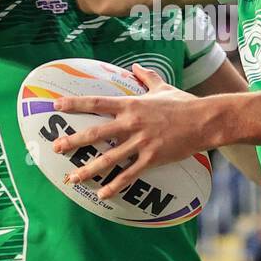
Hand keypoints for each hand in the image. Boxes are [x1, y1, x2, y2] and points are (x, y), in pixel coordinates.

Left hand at [54, 64, 208, 199]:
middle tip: (55, 147)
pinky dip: (115, 185)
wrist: (205, 120)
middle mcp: (132, 123)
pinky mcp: (152, 158)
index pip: (97, 102)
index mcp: (131, 104)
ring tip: (71, 178)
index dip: (75, 104)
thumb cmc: (184, 103)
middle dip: (73, 140)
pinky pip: (130, 174)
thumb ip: (147, 77)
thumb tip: (136, 67)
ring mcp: (141, 142)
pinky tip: (102, 193)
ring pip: (109, 158)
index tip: (57, 105)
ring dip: (88, 169)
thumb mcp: (163, 87)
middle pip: (96, 132)